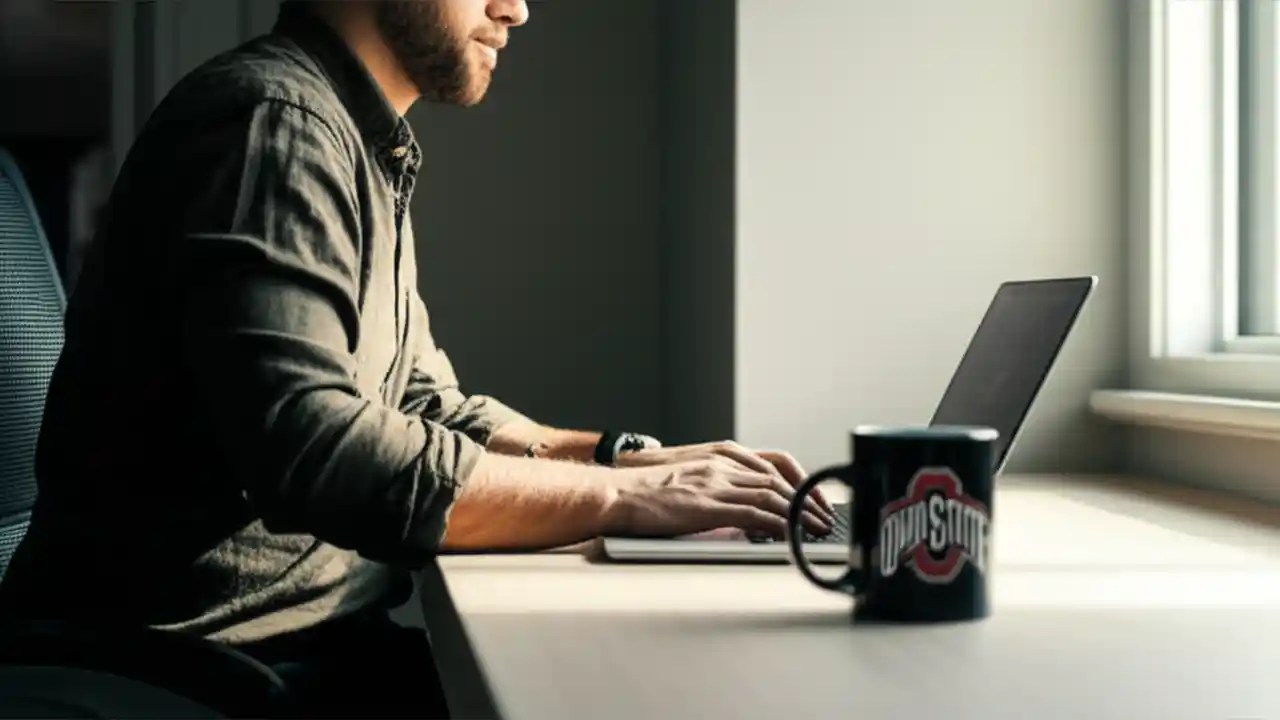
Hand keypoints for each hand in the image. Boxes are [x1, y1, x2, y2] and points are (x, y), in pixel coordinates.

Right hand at [616, 440, 834, 519]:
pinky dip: (779, 524)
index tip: (813, 499)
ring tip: (816, 531)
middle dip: (807, 500)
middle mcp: (723, 464)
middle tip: (824, 519)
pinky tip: (791, 536)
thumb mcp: (689, 479)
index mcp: (719, 455)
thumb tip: (742, 511)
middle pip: (780, 479)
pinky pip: (755, 513)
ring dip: (800, 515)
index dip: (800, 481)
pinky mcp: (710, 505)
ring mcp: (717, 483)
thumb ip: (717, 487)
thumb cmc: (646, 491)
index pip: (774, 463)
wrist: (618, 492)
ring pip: (773, 495)